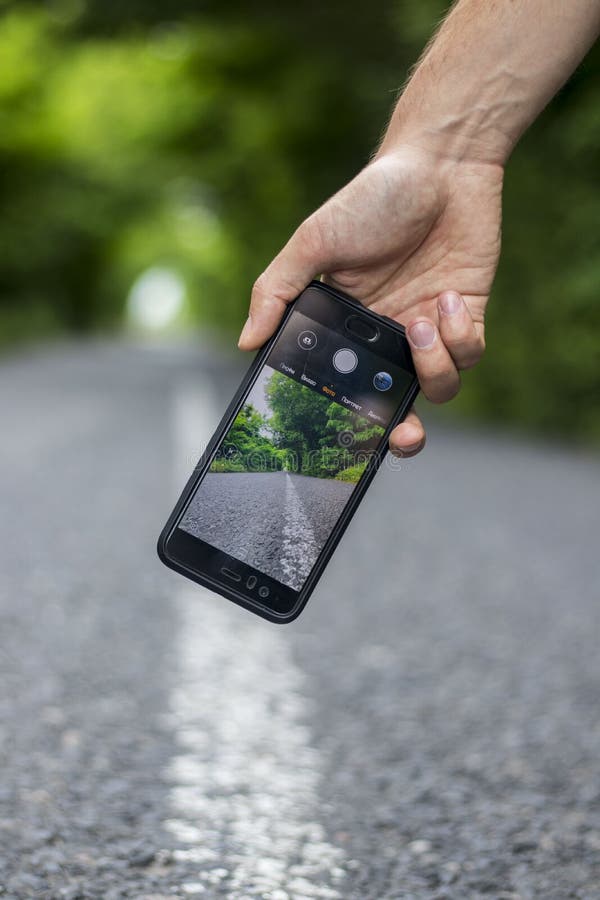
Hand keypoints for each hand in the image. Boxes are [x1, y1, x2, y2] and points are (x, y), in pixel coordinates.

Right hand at [238, 146, 502, 455]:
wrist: (440, 165)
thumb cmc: (370, 199)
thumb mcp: (312, 241)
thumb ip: (277, 290)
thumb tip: (247, 342)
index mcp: (345, 329)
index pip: (342, 388)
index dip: (346, 421)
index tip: (344, 438)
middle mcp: (385, 338)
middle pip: (395, 407)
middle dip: (401, 434)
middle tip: (400, 434)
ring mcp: (427, 330)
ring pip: (438, 387)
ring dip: (431, 364)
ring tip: (418, 322)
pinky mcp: (465, 316)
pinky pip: (469, 353)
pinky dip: (459, 335)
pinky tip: (446, 296)